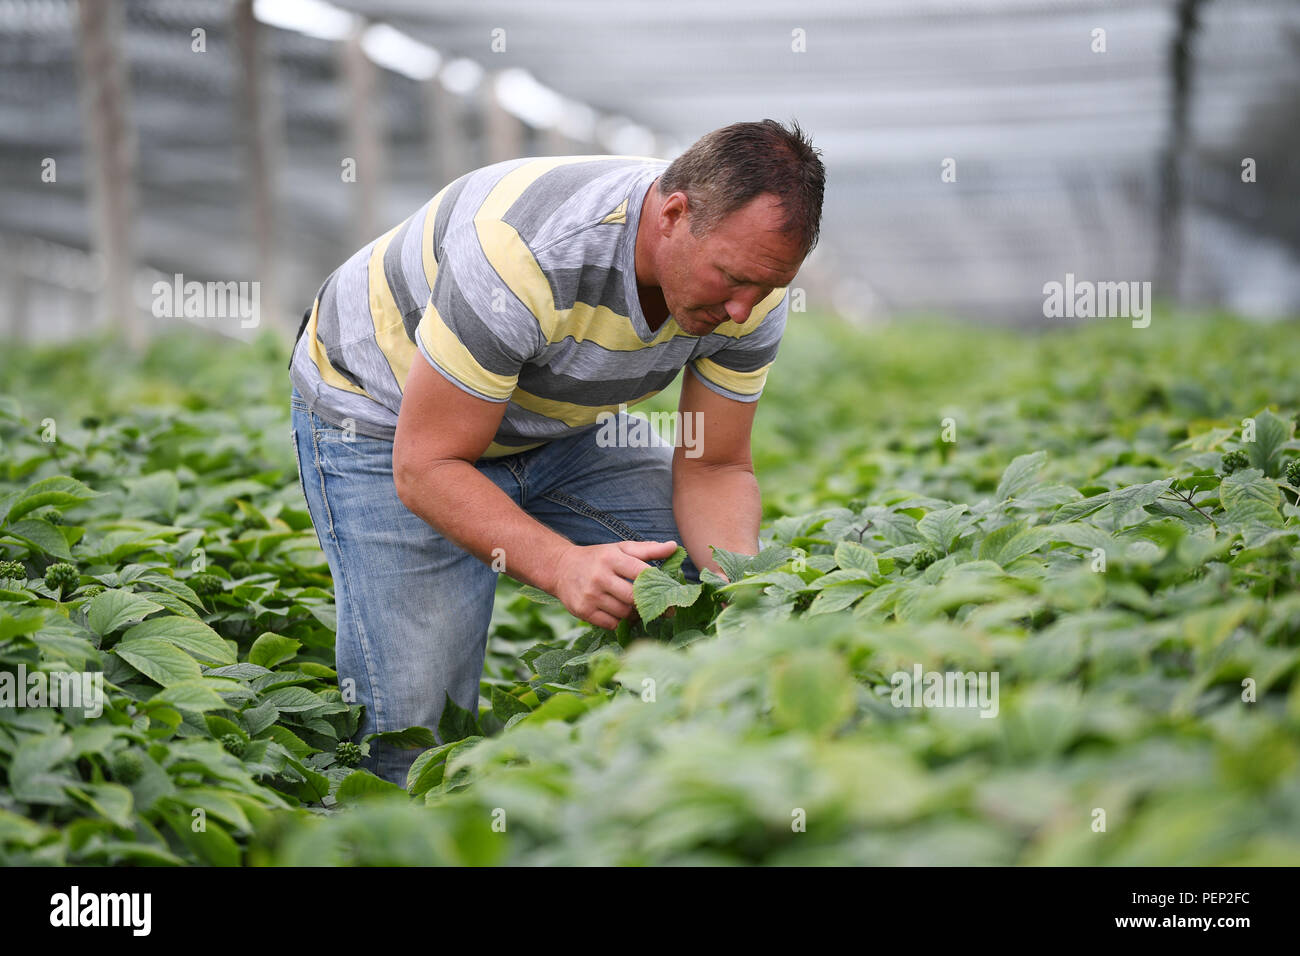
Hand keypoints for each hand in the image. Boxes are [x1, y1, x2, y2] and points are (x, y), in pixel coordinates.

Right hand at [552, 540, 678, 629]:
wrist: (561, 568)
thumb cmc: (598, 558)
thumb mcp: (621, 549)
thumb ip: (648, 549)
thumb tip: (674, 546)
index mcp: (612, 558)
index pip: (641, 573)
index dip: (659, 584)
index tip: (671, 594)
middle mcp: (600, 576)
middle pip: (634, 597)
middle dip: (649, 604)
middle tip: (660, 608)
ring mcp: (590, 595)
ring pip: (624, 613)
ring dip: (635, 614)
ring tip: (638, 609)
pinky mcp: (583, 611)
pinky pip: (611, 624)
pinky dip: (621, 622)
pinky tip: (623, 615)